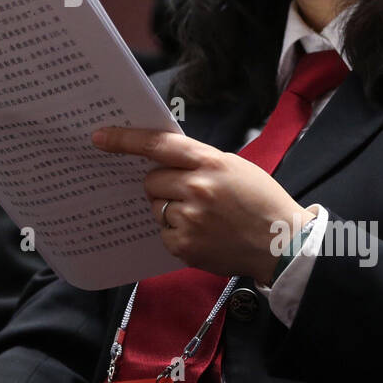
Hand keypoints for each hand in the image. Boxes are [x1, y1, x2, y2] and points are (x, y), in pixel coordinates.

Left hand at [92, 126, 311, 284]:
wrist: (283, 244)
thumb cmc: (260, 201)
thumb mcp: (233, 167)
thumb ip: (198, 162)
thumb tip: (161, 161)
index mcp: (210, 163)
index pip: (158, 145)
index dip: (125, 140)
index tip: (100, 136)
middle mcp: (196, 189)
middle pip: (151, 180)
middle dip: (161, 185)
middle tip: (186, 192)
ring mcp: (189, 219)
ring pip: (156, 207)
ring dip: (170, 209)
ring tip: (203, 216)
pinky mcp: (184, 246)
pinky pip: (163, 232)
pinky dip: (176, 232)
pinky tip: (203, 234)